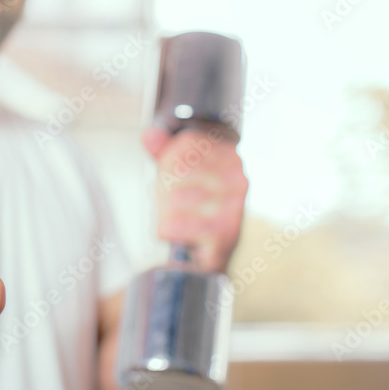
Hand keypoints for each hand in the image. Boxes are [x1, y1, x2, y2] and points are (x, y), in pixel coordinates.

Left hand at [141, 126, 247, 272]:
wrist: (210, 254)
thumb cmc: (194, 208)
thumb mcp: (177, 173)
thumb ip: (163, 151)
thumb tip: (150, 135)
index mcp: (229, 156)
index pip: (186, 143)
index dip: (168, 162)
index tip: (173, 176)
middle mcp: (238, 178)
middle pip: (176, 170)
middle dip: (163, 189)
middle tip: (172, 203)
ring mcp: (234, 206)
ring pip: (172, 199)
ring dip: (164, 212)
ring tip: (177, 218)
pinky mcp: (224, 234)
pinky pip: (174, 224)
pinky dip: (167, 230)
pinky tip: (176, 232)